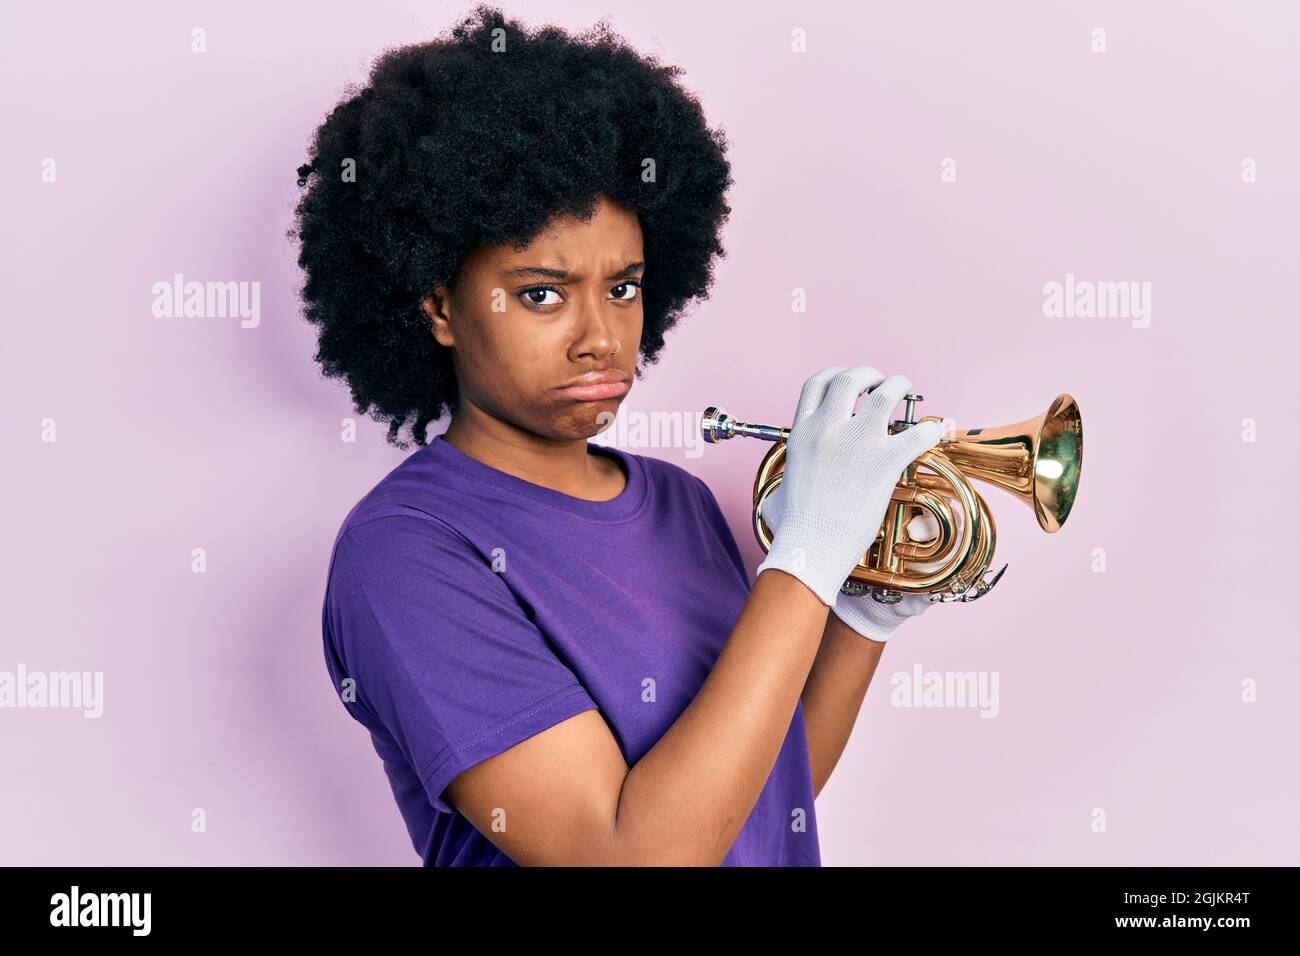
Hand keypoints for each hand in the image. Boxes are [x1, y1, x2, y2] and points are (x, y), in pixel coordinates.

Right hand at [754, 366, 943, 606]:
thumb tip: (778, 497)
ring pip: (885, 393)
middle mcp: (828, 428)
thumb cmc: (795, 528)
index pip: (817, 385)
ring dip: (899, 386)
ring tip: (906, 390)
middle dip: (869, 374)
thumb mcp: (778, 494)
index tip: (848, 379)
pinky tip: (935, 432)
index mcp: (802, 433)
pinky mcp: (884, 461)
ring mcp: (857, 442)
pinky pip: (918, 434)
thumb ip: (783, 484)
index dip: (835, 374)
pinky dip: (931, 430)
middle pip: (850, 378)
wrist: (812, 545)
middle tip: (880, 383)